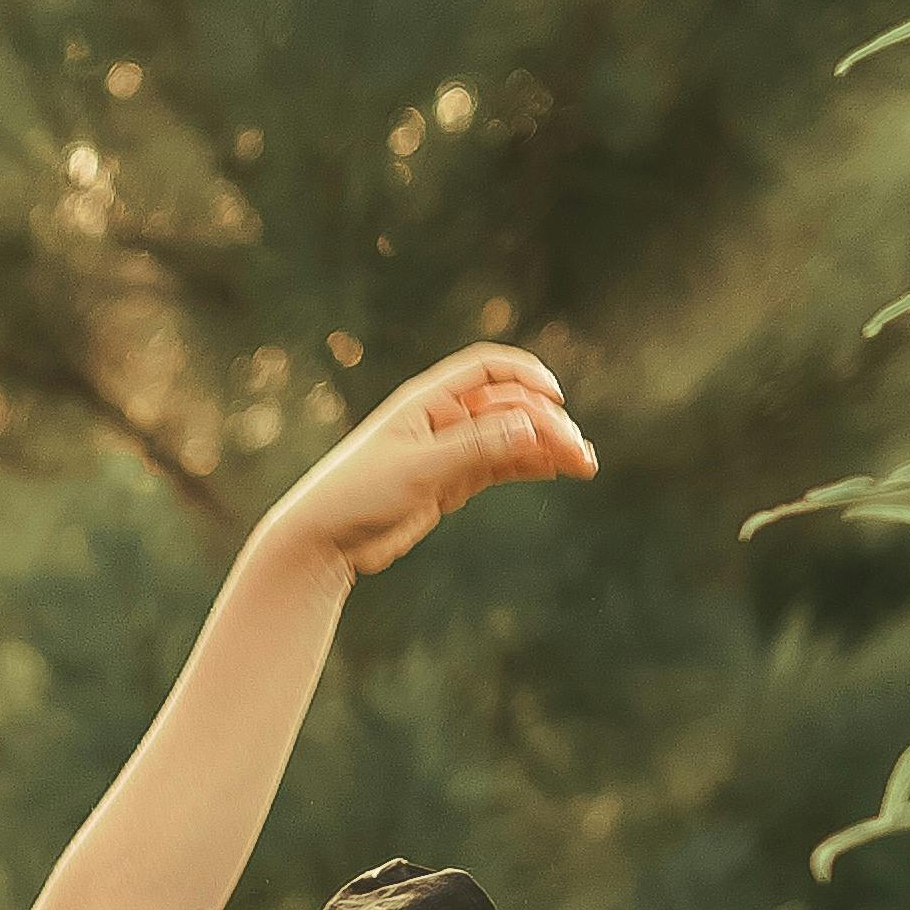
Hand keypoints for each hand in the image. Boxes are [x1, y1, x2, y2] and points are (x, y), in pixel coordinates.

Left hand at [266, 340, 595, 585]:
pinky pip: (500, 464)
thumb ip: (475, 447)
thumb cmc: (360, 494)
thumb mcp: (420, 469)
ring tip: (584, 464)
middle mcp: (442, 419)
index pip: (488, 370)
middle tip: (578, 454)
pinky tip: (557, 470)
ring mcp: (449, 450)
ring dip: (546, 446)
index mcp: (427, 401)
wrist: (325, 540)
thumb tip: (530, 425)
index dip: (526, 376)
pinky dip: (529, 465)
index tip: (556, 399)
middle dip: (546, 424)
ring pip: (510, 437)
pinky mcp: (452, 480)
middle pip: (508, 407)